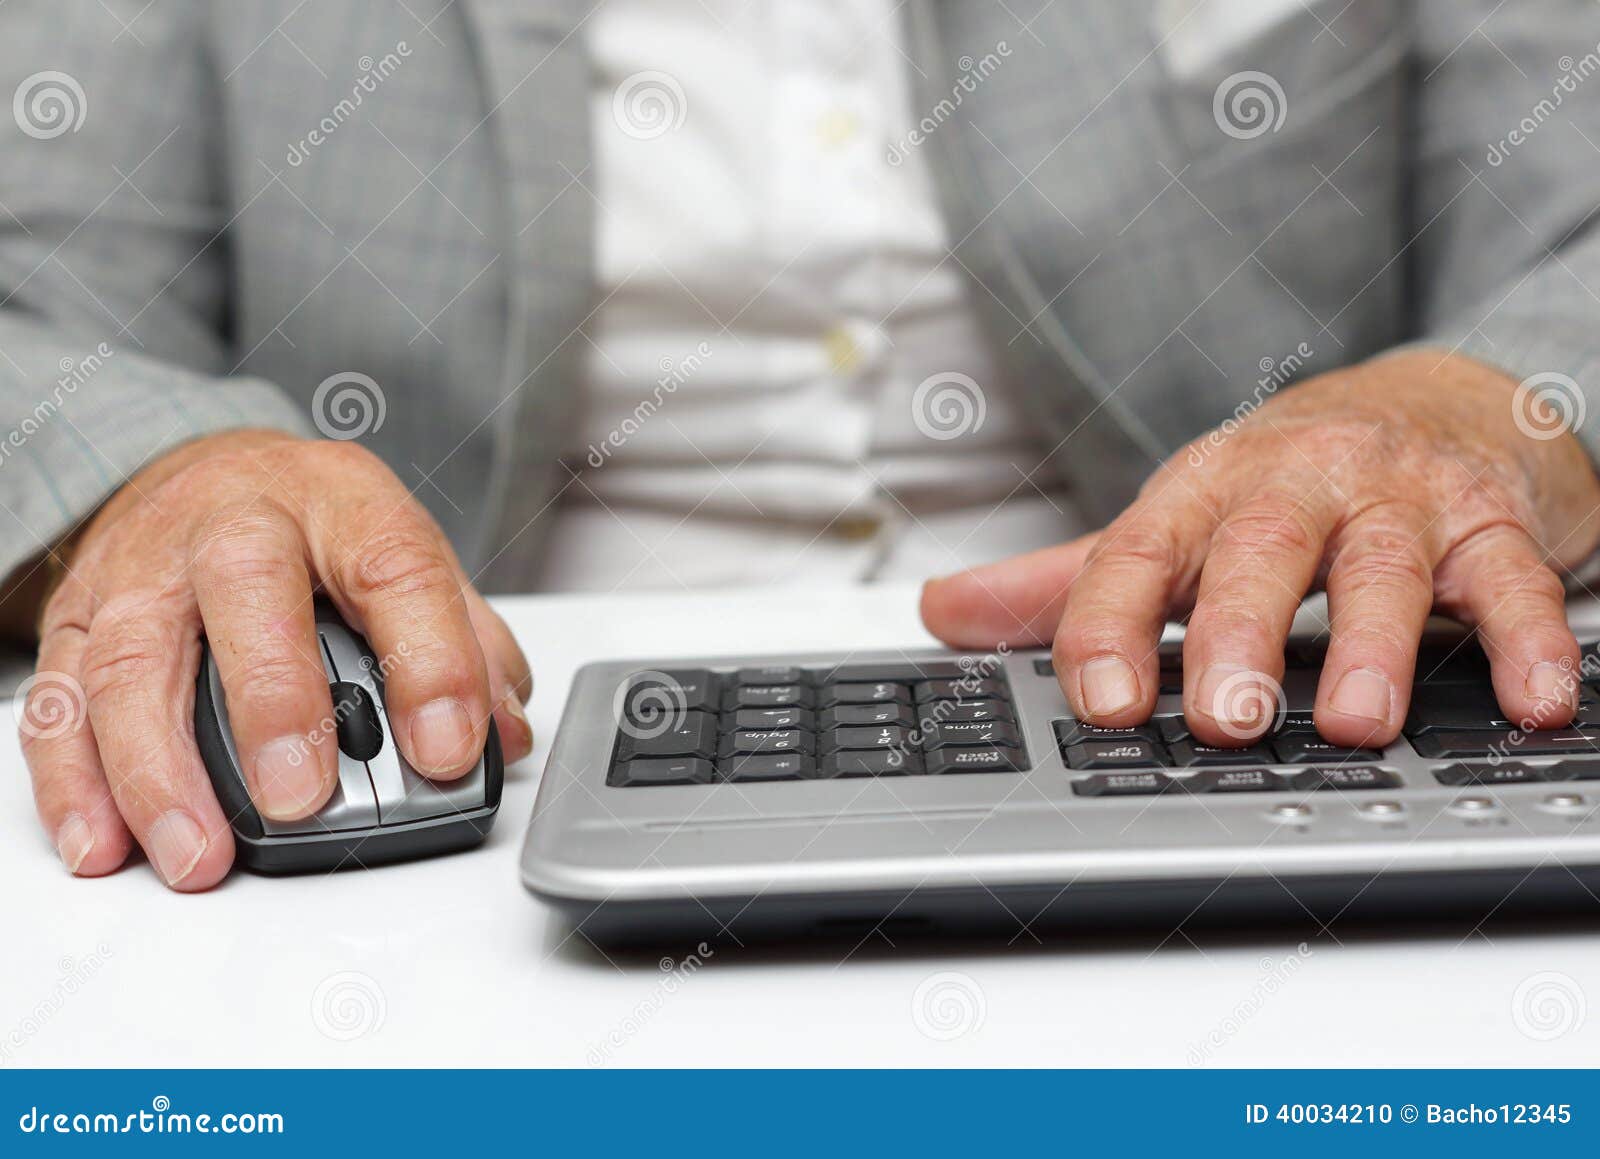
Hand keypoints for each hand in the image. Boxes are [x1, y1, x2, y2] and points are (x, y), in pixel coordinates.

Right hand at [19, 429, 532, 888]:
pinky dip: (73, 781)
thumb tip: (502, 732)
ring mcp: (146, 566)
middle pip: (245, 590)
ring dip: (157, 770)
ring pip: (131, 657)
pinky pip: (61, 699)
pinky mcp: (77, 616)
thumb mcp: (406, 556)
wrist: (204, 472)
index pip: (397, 567)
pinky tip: (106, 840)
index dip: (430, 660)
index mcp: (342, 502)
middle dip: (272, 702)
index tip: (447, 750)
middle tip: (299, 798)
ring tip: (199, 852)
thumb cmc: (315, 526)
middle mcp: (236, 520)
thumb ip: (466, 643)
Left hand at [922, 351, 1599, 746]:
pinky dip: (1527, 637)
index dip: (1107, 626)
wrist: (1433, 398)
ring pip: (1382, 566)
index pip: (1133, 555)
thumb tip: (942, 611)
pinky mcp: (1487, 522)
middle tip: (1224, 719)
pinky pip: (1512, 579)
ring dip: (1374, 645)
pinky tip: (1533, 697)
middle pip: (1255, 553)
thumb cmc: (1284, 481)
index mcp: (1200, 494)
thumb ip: (1069, 580)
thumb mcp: (1174, 520)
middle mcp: (1292, 486)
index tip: (1098, 703)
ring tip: (1360, 723)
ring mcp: (1392, 500)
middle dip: (1236, 635)